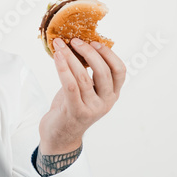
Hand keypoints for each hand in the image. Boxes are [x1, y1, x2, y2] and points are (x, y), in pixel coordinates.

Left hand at [38, 38, 124, 154]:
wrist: (59, 135)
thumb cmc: (71, 108)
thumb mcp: (85, 91)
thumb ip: (89, 74)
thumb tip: (82, 45)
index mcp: (112, 94)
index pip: (120, 70)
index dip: (109, 54)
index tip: (95, 42)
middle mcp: (106, 102)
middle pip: (103, 71)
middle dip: (88, 52)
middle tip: (74, 40)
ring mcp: (92, 108)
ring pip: (83, 77)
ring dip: (70, 57)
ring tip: (60, 45)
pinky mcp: (76, 112)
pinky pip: (70, 86)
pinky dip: (63, 69)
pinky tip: (57, 58)